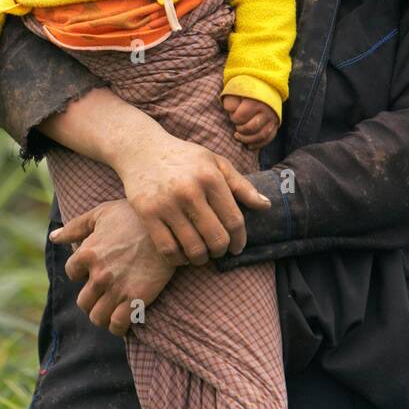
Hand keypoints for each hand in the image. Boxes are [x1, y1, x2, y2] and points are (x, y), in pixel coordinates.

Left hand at [49, 200, 175, 336]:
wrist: (168, 226)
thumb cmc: (133, 216)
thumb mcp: (102, 214)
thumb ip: (75, 227)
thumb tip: (53, 237)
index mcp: (88, 253)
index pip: (71, 273)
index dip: (81, 271)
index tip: (93, 269)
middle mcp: (99, 275)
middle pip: (83, 302)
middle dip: (91, 299)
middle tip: (102, 294)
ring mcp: (117, 289)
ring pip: (97, 317)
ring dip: (102, 315)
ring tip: (110, 308)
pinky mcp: (136, 299)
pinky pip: (118, 325)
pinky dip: (117, 326)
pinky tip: (122, 318)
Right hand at [114, 128, 273, 267]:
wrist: (142, 149)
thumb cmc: (184, 158)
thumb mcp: (216, 162)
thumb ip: (241, 185)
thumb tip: (266, 206)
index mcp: (210, 177)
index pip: (234, 220)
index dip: (239, 240)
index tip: (237, 247)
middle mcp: (190, 191)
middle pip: (216, 238)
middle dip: (221, 250)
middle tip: (219, 250)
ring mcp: (167, 203)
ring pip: (193, 248)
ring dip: (201, 258)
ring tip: (202, 254)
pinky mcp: (147, 214)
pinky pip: (167, 249)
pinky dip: (178, 259)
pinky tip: (182, 255)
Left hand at [221, 94, 278, 147]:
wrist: (265, 85)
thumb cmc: (247, 89)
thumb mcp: (236, 90)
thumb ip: (230, 101)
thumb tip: (231, 111)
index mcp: (255, 101)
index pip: (240, 116)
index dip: (233, 118)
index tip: (232, 115)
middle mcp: (266, 111)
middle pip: (251, 128)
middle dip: (240, 129)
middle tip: (236, 126)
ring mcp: (272, 118)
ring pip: (261, 136)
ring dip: (247, 139)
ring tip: (238, 136)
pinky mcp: (275, 124)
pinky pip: (269, 138)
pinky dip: (259, 144)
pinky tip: (249, 145)